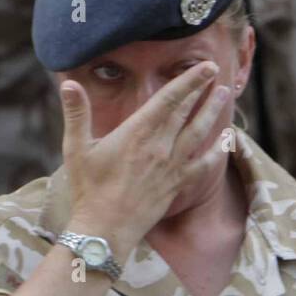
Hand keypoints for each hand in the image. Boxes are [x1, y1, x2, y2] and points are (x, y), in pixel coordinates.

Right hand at [58, 62, 229, 257]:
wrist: (105, 228)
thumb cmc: (88, 189)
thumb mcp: (76, 148)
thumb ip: (76, 113)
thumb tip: (68, 83)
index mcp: (137, 132)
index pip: (169, 99)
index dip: (189, 81)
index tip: (206, 66)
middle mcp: (159, 146)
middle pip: (186, 112)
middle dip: (201, 89)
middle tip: (215, 72)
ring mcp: (171, 166)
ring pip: (198, 133)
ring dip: (212, 112)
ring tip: (224, 94)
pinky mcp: (176, 185)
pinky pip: (202, 165)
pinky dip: (217, 151)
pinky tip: (227, 140)